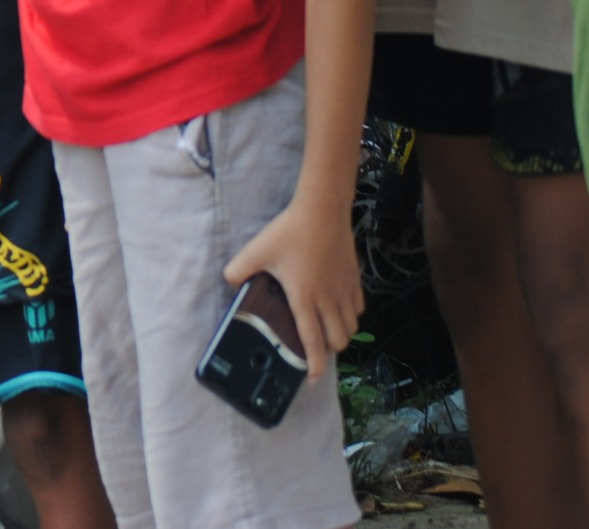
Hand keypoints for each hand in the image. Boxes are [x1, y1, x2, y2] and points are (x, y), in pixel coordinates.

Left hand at [224, 193, 363, 378]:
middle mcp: (328, 300)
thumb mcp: (256, 250)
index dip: (315, 365)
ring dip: (341, 334)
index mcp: (304, 298)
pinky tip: (338, 308)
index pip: (313, 341)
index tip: (313, 378)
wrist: (322, 211)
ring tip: (326, 330)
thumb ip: (238, 270)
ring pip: (351, 326)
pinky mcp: (355, 279)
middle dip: (329, 351)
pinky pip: (358, 308)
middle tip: (316, 347)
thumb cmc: (289, 232)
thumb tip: (230, 282)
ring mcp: (345, 290)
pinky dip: (351, 315)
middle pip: (338, 340)